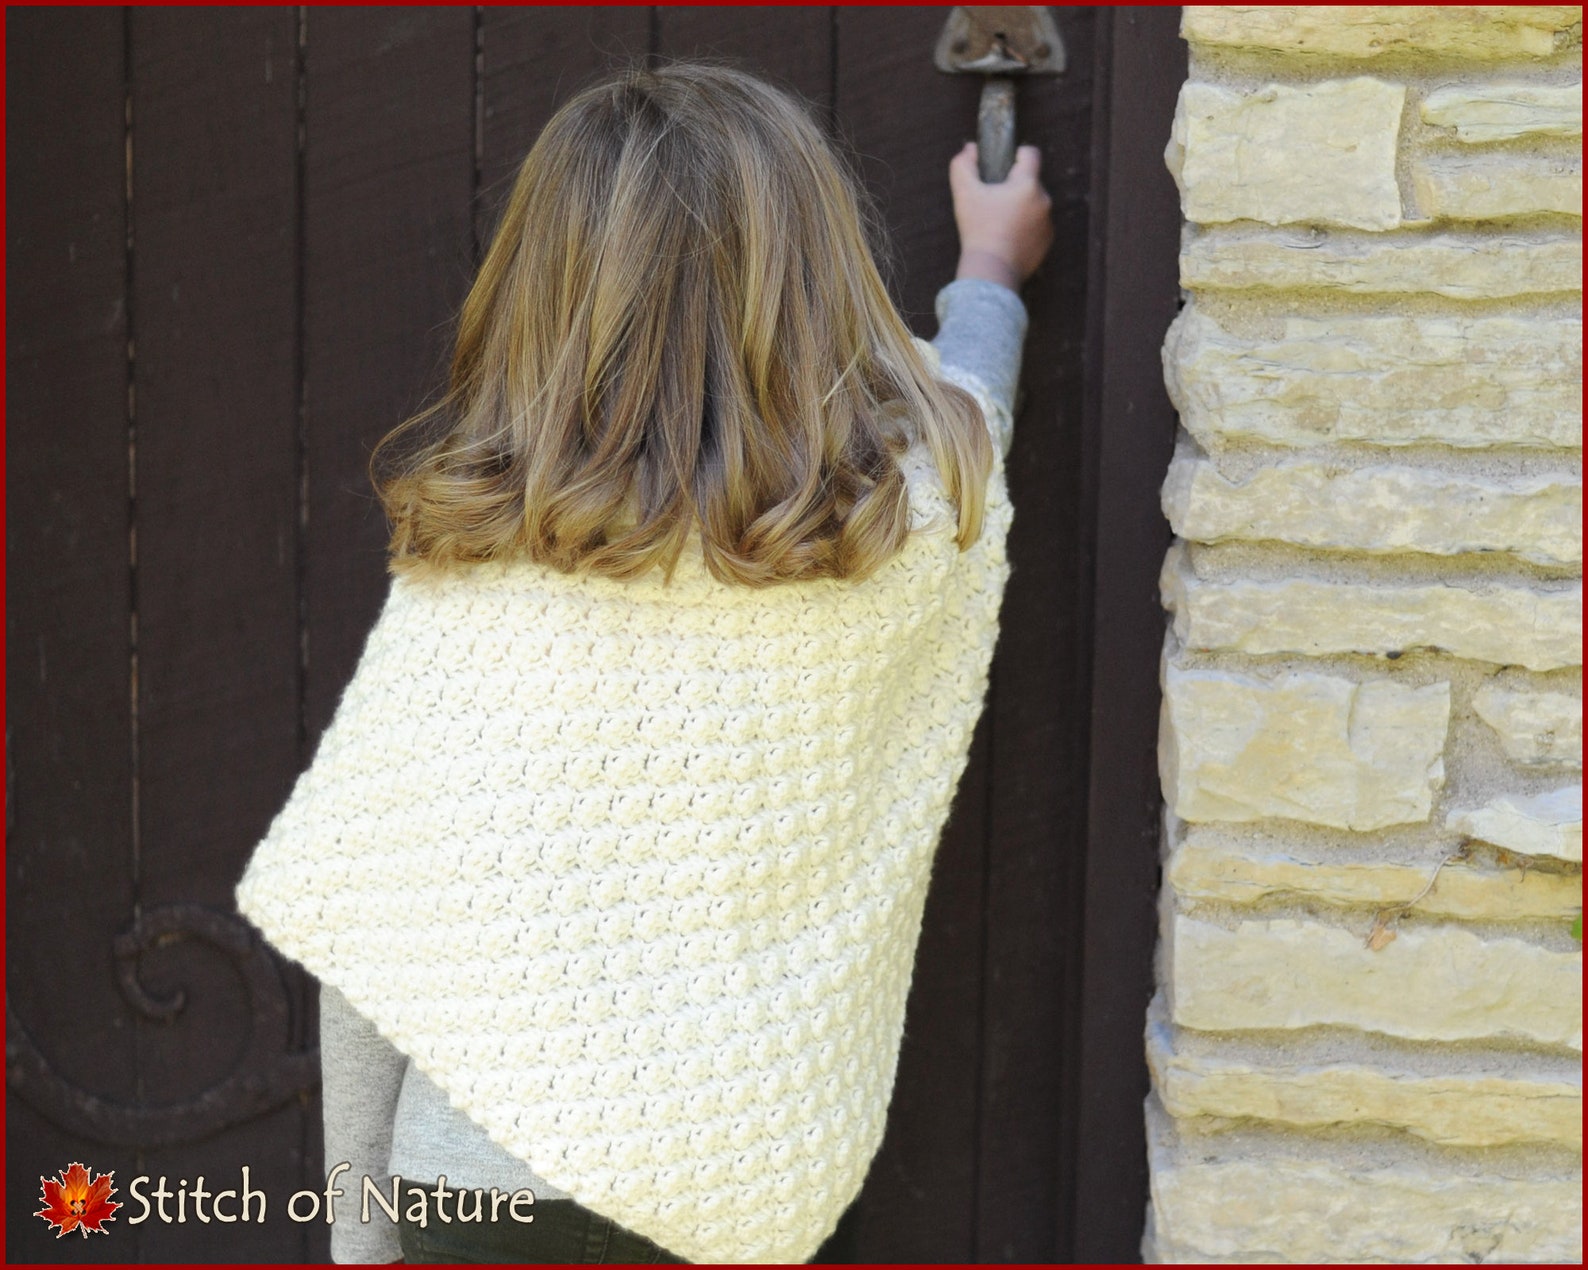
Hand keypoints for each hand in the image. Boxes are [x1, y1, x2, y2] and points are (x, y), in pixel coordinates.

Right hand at [948, 142, 1053, 290]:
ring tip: (999, 224)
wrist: (992, 271)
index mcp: (1027, 184)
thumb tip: (969, 149)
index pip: (1031, 154)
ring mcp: (1048, 223)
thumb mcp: (964, 193)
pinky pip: (1037, 226)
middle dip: (1015, 187)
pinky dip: (1025, 228)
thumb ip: (963, 165)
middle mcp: (1044, 200)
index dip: (1017, 154)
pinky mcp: (1047, 242)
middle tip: (994, 202)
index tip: (1004, 166)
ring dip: (1021, 208)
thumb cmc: (978, 230)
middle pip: (1031, 182)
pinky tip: (1007, 239)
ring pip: (1034, 205)